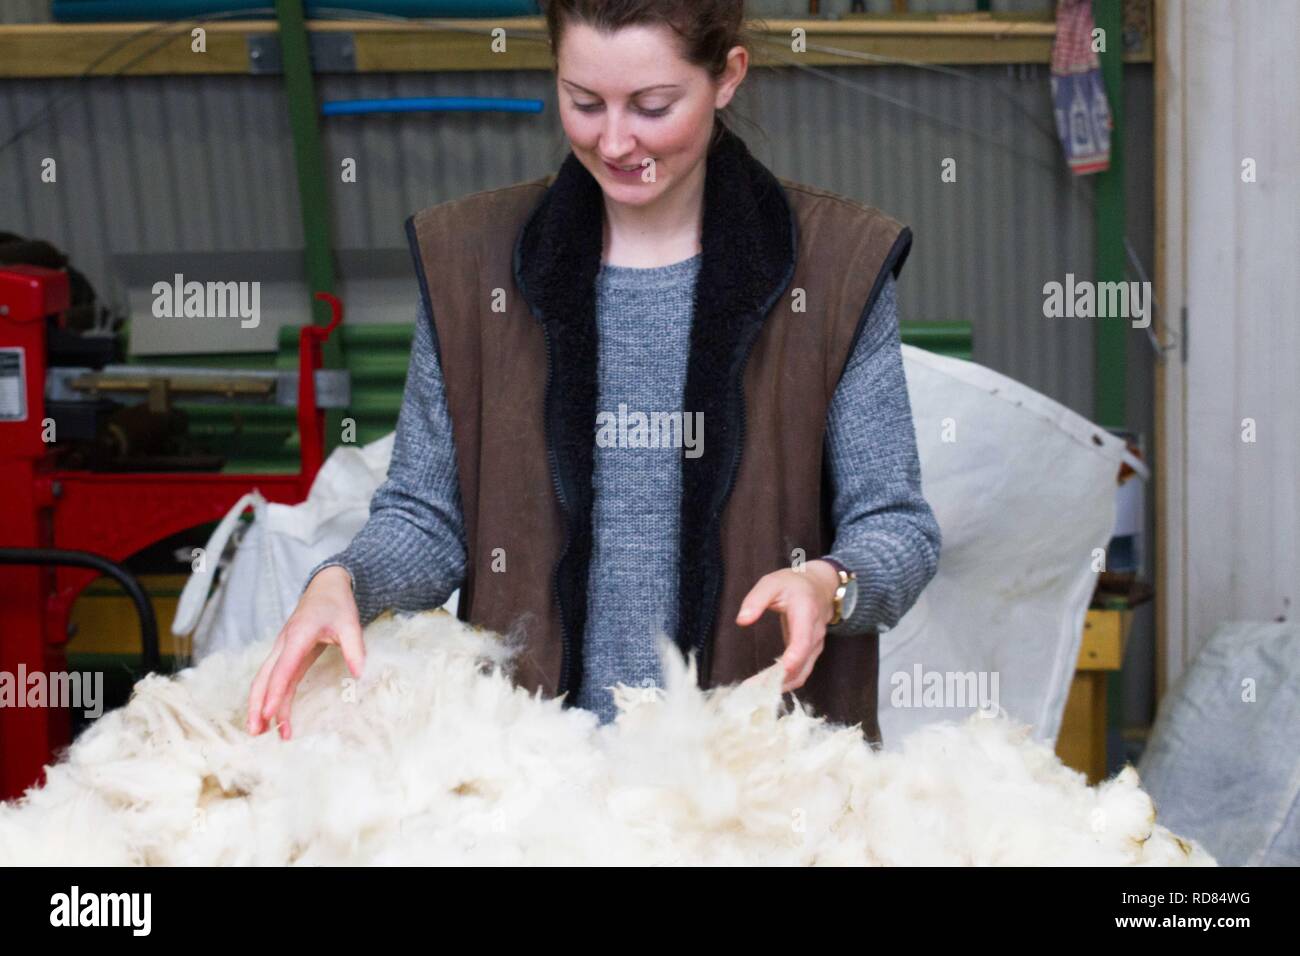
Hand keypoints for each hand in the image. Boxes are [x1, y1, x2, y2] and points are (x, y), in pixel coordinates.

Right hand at [246, 565, 364, 738]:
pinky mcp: (288, 657)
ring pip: (264, 681)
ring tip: (260, 733)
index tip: (269, 714)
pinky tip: (275, 718)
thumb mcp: (350, 623)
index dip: (275, 692)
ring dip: (260, 706)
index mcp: (298, 636)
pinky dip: (274, 699)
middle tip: (255, 732)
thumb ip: (355, 648)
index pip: (283, 669)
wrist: (326, 587)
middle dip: (257, 705)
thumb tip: (360, 675)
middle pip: (263, 678)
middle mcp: (284, 645)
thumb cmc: (337, 604)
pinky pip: (276, 680)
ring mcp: (283, 651)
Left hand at [735, 560, 841, 691]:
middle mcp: (815, 636)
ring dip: (779, 685)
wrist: (821, 587)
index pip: (803, 643)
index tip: (773, 674)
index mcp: (807, 615)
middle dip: (776, 680)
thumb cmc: (794, 584)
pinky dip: (784, 682)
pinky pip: (800, 673)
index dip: (791, 660)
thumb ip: (757, 599)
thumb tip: (742, 620)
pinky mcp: (810, 655)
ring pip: (801, 674)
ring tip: (753, 692)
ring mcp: (815, 648)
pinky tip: (764, 686)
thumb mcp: (772, 583)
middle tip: (750, 690)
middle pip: (800, 666)